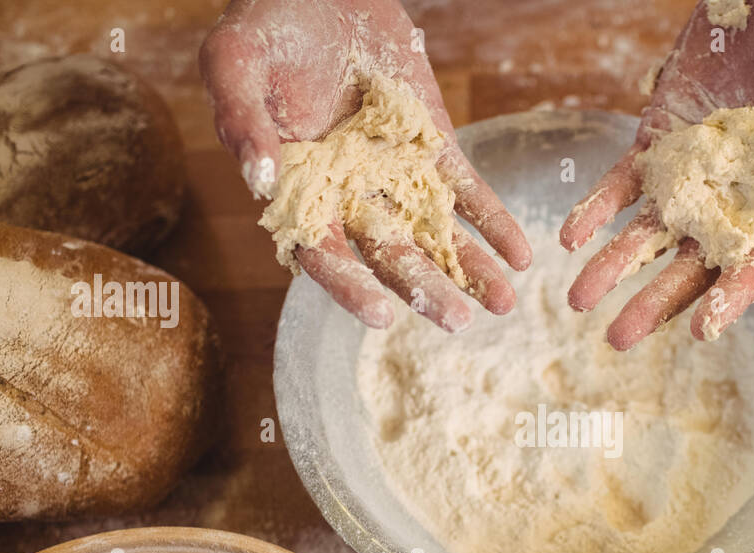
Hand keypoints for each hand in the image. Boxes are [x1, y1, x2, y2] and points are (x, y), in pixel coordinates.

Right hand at [200, 0, 531, 330]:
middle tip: (458, 321)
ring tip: (503, 301)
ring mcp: (396, 176)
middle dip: (424, 289)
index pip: (323, 254)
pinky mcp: (432, 149)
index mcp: (298, 193)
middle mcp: (349, 198)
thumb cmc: (261, 30)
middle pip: (389, 255)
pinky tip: (521, 254)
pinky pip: (467, 193)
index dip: (351, 286)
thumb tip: (258, 178)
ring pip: (434, 233)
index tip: (382, 316)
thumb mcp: (232, 63)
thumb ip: (241, 121)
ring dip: (468, 269)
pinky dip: (494, 222)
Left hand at [560, 0, 753, 349]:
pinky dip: (595, 206)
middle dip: (655, 301)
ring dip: (614, 265)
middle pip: (690, 262)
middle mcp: (732, 194)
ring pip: (647, 229)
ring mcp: (690, 169)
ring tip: (578, 299)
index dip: (731, 295)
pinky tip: (570, 235)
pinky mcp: (656, 138)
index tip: (701, 329)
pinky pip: (621, 181)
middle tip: (617, 340)